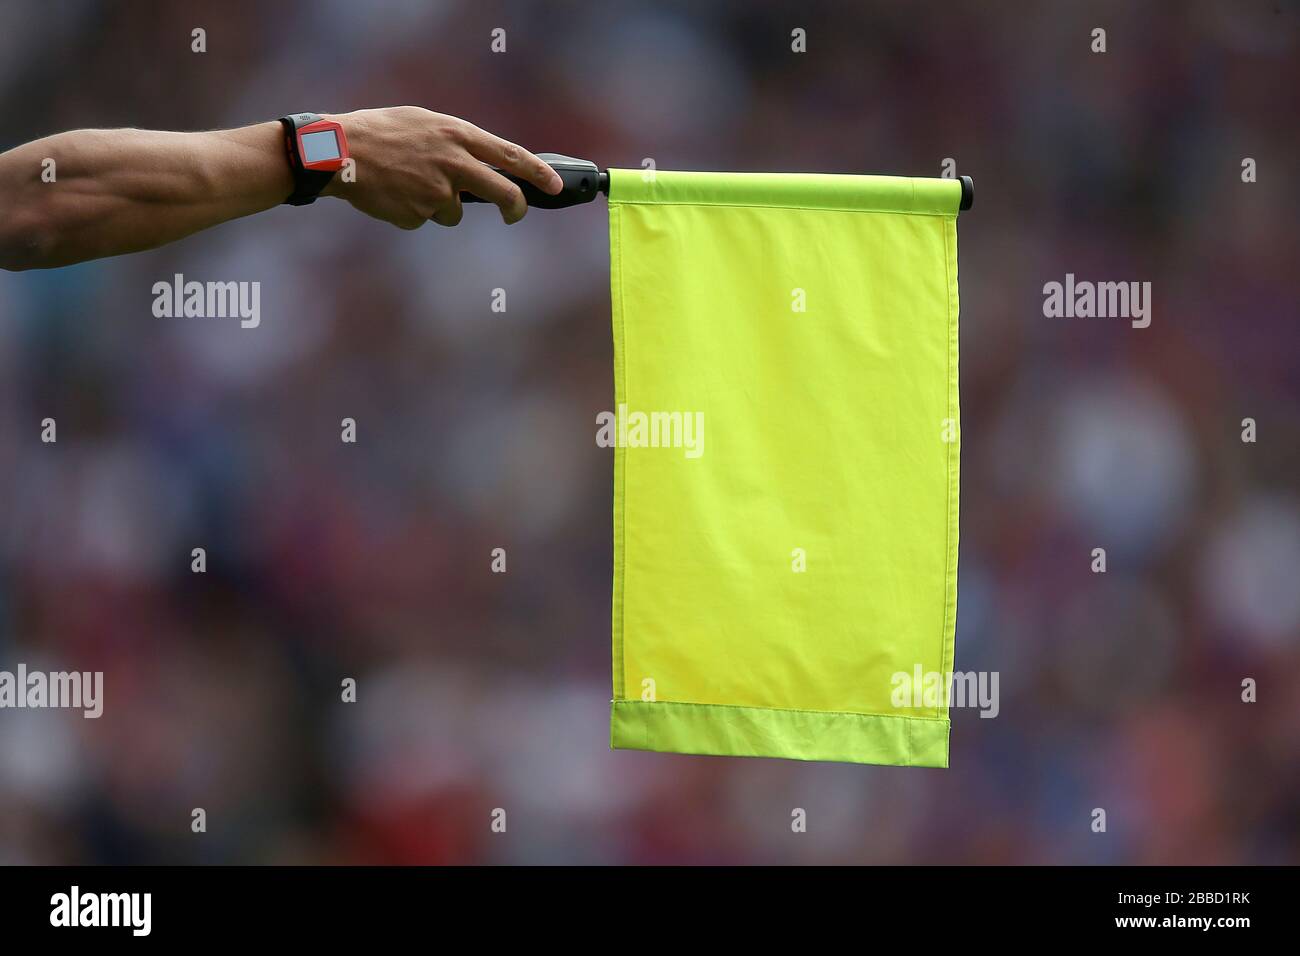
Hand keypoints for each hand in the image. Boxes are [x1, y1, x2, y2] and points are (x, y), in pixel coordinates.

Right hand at [320, 106, 562, 227]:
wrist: (338, 152)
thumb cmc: (380, 133)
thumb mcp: (424, 123)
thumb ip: (456, 142)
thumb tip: (482, 163)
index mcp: (457, 135)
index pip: (511, 155)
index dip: (538, 173)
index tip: (555, 185)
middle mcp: (455, 164)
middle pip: (503, 194)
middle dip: (514, 208)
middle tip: (513, 214)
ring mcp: (439, 192)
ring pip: (454, 212)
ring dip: (439, 205)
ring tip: (408, 184)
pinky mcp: (420, 214)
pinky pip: (425, 218)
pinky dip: (413, 210)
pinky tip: (393, 194)